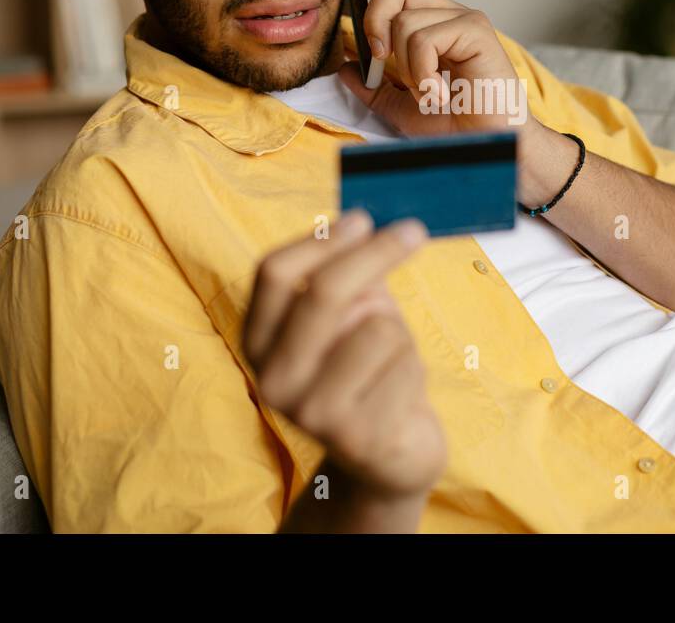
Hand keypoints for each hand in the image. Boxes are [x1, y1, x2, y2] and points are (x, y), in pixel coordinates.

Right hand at [243, 209, 447, 499]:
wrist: (390, 457)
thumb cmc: (369, 371)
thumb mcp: (351, 316)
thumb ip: (350, 276)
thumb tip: (368, 221)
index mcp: (259, 343)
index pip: (274, 274)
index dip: (322, 239)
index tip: (364, 218)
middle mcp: (273, 380)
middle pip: (322, 292)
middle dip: (375, 253)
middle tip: (414, 230)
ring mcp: (311, 415)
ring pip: (375, 328)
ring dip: (400, 333)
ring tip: (393, 361)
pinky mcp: (356, 438)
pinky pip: (404, 365)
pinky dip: (415, 368)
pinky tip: (403, 395)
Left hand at [337, 0, 545, 139]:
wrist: (491, 147)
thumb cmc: (456, 126)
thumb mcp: (401, 107)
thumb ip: (374, 87)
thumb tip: (345, 68)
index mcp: (430, 27)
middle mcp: (448, 14)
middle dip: (373, 21)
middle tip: (382, 62)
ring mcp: (465, 18)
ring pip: (405, 20)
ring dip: (406, 66)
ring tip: (429, 92)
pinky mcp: (476, 30)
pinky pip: (424, 38)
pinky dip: (422, 74)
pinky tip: (441, 94)